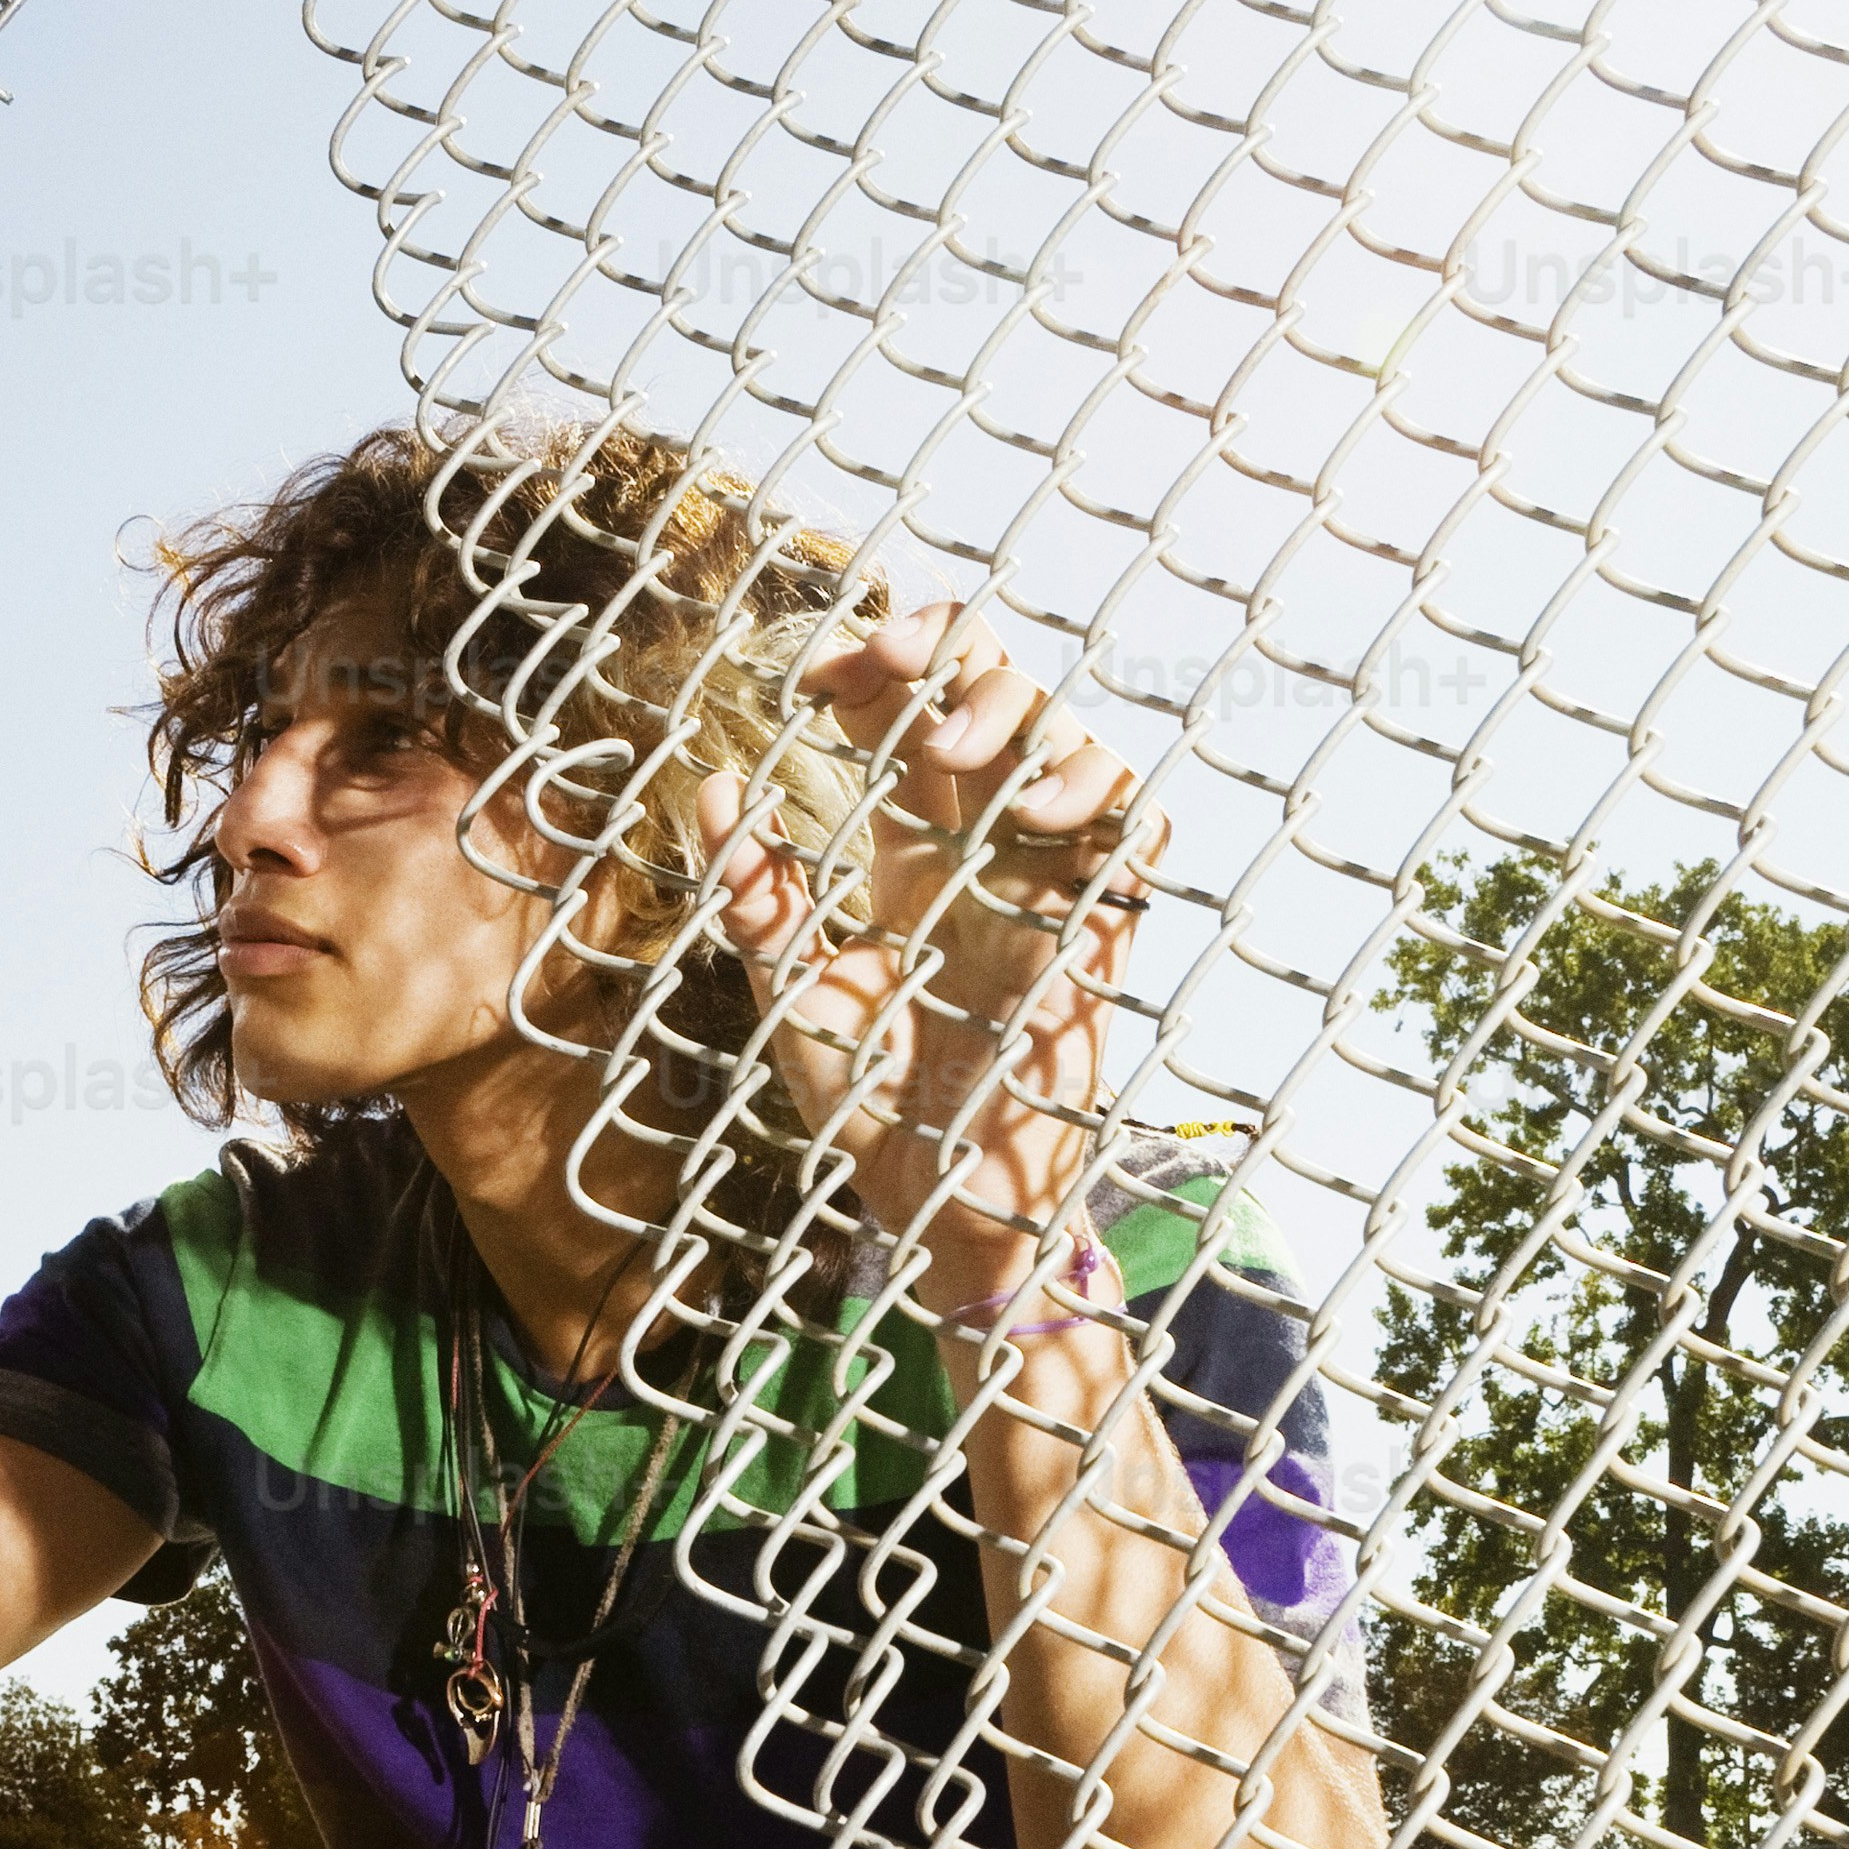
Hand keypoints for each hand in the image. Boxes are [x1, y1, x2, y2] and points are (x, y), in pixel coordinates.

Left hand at [692, 603, 1162, 1304]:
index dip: (872, 664)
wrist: (939, 1200)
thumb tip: (714, 784)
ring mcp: (1047, 879)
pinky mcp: (1096, 928)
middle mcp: (985, 847)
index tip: (810, 681)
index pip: (908, 709)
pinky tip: (1033, 817)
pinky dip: (1098, 793)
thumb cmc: (871, 1104)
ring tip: (943, 752)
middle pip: (997, 689)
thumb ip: (754, 889)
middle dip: (950, 648)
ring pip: (1069, 735)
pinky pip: (1134, 824)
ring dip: (1015, 713)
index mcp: (913, 848)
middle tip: (888, 665)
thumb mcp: (790, 984)